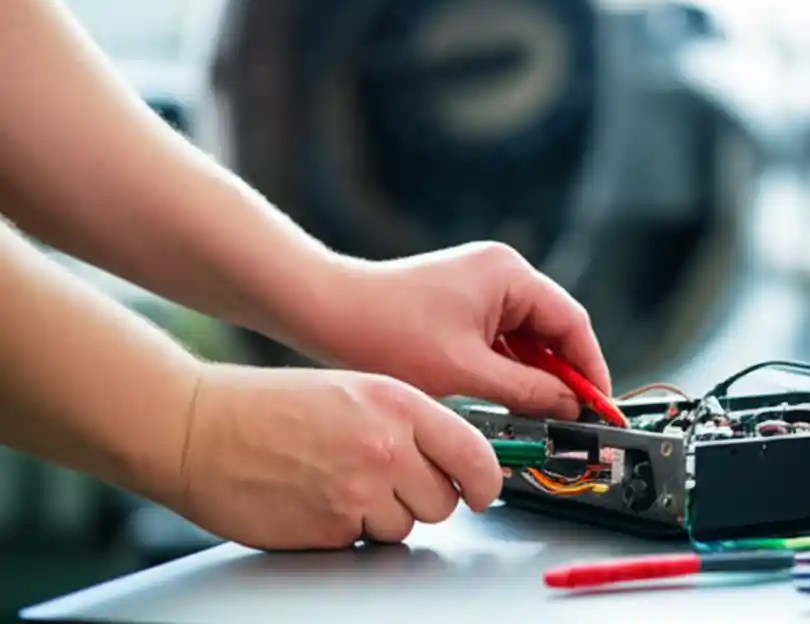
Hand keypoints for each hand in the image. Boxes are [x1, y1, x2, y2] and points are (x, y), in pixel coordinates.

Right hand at [170, 362, 500, 549]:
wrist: (200, 429)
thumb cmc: (272, 406)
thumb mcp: (356, 390)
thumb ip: (410, 422)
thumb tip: (457, 457)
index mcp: (398, 404)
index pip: (475, 454)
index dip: (485, 480)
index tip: (482, 489)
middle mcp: (386, 447)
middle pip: (444, 501)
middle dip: (422, 498)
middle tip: (386, 481)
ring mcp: (359, 491)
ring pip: (407, 527)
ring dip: (383, 516)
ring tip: (341, 484)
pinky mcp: (332, 529)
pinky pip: (364, 542)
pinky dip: (348, 529)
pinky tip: (317, 499)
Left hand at [293, 242, 610, 420]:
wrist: (327, 311)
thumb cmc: (387, 331)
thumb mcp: (464, 371)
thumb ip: (525, 390)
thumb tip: (567, 406)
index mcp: (509, 275)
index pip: (571, 323)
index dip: (590, 368)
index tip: (599, 404)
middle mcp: (502, 271)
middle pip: (555, 328)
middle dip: (565, 374)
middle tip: (575, 416)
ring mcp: (483, 284)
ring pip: (529, 336)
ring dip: (537, 374)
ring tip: (544, 414)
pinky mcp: (465, 301)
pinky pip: (505, 337)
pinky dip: (512, 367)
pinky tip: (513, 398)